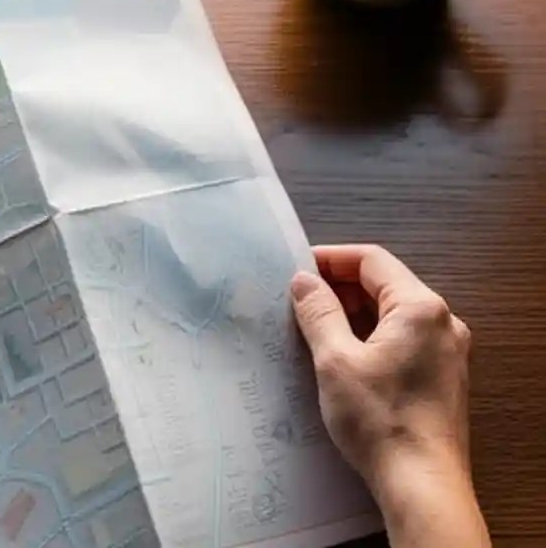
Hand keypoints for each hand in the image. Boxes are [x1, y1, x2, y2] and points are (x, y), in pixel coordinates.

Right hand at [291, 244, 487, 547]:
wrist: (421, 483)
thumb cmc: (380, 421)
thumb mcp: (335, 360)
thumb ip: (319, 313)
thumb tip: (303, 281)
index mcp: (421, 308)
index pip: (371, 260)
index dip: (330, 259)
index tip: (296, 269)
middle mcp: (442, 322)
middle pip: (385, 285)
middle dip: (339, 288)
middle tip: (298, 302)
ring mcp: (446, 351)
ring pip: (392, 314)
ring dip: (352, 314)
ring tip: (312, 330)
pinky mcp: (441, 376)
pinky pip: (402, 340)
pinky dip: (369, 337)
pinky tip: (340, 357)